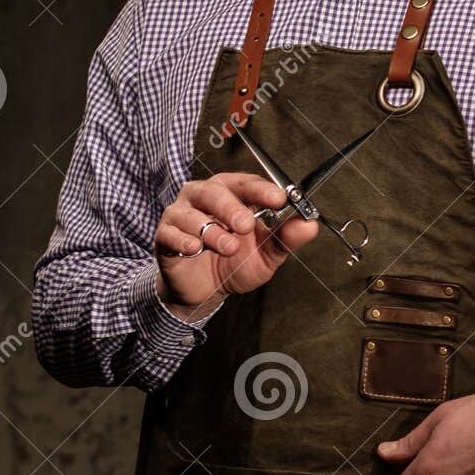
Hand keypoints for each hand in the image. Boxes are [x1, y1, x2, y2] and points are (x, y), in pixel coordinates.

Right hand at [155, 173, 316, 310]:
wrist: (205, 290)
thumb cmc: (236, 262)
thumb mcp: (267, 254)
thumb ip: (286, 239)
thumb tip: (310, 225)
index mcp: (232, 194)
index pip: (247, 183)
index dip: (262, 189)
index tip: (279, 198)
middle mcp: (203, 197)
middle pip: (215, 191)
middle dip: (232, 207)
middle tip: (246, 225)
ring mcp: (181, 214)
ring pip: (192, 213)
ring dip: (212, 231)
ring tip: (228, 247)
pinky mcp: (164, 236)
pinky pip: (170, 233)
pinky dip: (184, 240)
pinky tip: (195, 249)